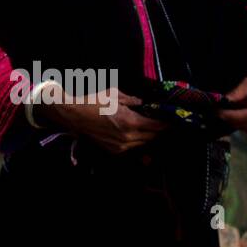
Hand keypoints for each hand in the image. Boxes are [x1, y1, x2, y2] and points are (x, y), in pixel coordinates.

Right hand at [42, 87, 168, 154]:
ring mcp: (122, 147)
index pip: (157, 126)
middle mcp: (129, 137)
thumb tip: (145, 103)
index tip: (172, 117)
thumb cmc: (94, 101)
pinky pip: (133, 147)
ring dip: (149, 136)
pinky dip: (138, 140)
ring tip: (150, 126)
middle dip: (160, 129)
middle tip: (163, 121)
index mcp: (130, 122)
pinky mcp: (115, 151)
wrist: (73, 116)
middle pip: (153, 137)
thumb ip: (133, 100)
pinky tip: (136, 132)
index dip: (167, 122)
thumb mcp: (115, 94)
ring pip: (144, 144)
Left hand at [218, 68, 246, 133]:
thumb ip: (237, 93)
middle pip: (244, 123)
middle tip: (215, 111)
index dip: (231, 115)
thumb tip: (224, 101)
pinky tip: (231, 115)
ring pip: (244, 128)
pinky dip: (238, 123)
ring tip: (222, 111)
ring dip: (231, 121)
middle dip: (228, 118)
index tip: (217, 111)